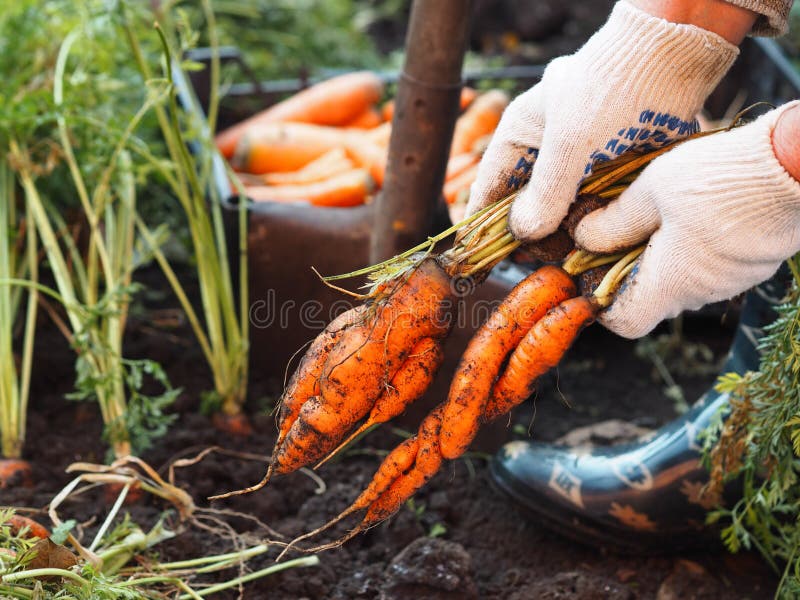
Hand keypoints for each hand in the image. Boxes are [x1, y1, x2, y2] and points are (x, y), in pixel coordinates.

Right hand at [466, 0, 737, 240]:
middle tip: (537, 260)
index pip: (488, 188)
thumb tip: (523, 234)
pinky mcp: (610, 172)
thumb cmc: (611, 89)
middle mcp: (545, 152)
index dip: (482, 225)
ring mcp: (578, 163)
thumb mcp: (571, 142)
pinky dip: (593, 227)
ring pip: (560, 211)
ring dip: (563, 235)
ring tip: (569, 256)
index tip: (480, 258)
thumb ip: (546, 191)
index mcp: (520, 136)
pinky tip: (598, 244)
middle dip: (530, 235)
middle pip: (525, 205)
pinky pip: (593, 208)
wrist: (675, 59)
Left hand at [574, 101, 799, 337]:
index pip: (625, 322)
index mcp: (671, 283)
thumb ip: (614, 221)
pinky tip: (694, 210)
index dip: (602, 302)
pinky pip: (709, 268)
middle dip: (628, 270)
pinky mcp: (753, 264)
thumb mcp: (653, 190)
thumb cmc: (721, 177)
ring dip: (662, 256)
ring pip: (681, 282)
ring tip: (657, 212)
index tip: (592, 270)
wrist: (799, 164)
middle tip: (619, 228)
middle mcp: (701, 293)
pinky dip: (692, 249)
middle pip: (651, 299)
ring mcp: (732, 281)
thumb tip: (582, 239)